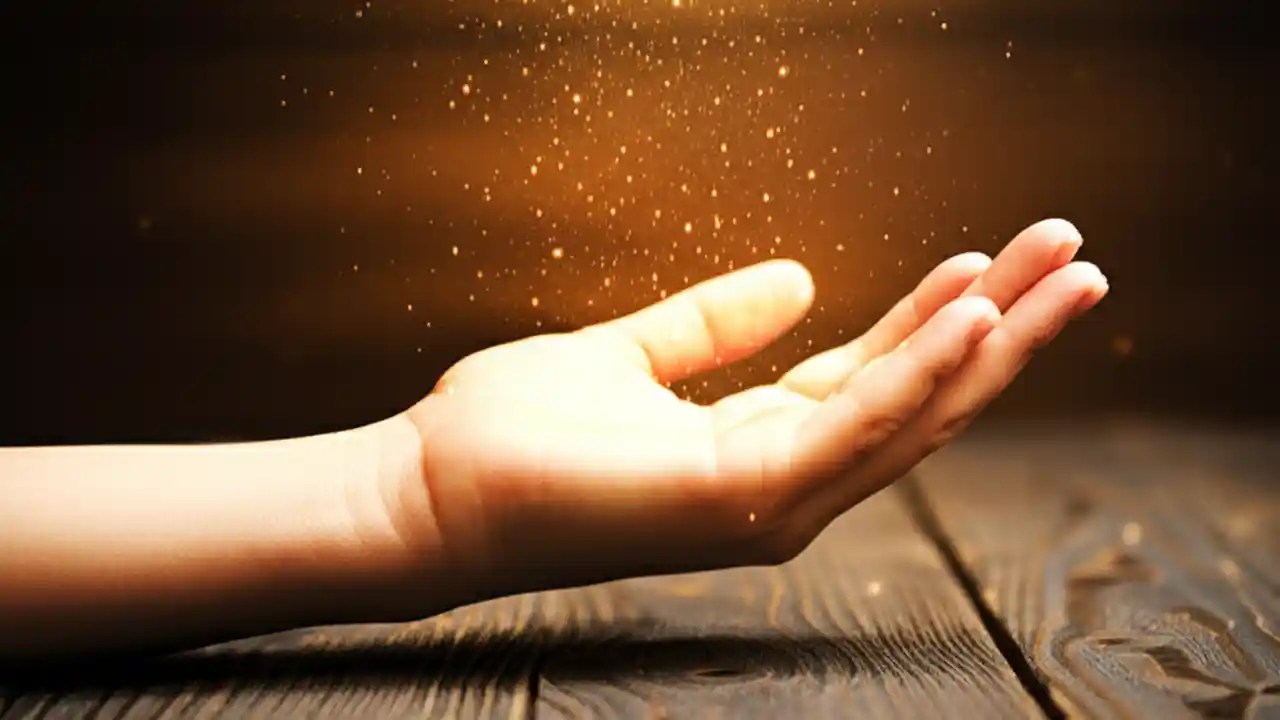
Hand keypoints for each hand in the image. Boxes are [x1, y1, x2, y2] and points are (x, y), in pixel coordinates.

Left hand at [380, 219, 1106, 606]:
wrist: (430, 492)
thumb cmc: (513, 435)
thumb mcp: (630, 358)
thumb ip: (712, 326)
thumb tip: (798, 277)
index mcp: (754, 444)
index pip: (873, 380)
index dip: (940, 321)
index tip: (996, 260)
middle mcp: (780, 483)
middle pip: (917, 400)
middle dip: (1003, 331)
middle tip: (1078, 263)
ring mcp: (768, 500)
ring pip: (909, 415)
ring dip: (990, 345)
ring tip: (1062, 275)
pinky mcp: (740, 497)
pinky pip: (853, 424)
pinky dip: (919, 370)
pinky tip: (974, 316)